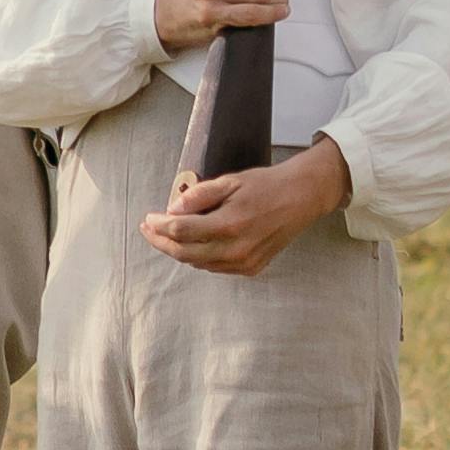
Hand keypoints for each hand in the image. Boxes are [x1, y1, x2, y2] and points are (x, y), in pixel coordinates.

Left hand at [145, 137, 351, 276]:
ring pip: (198, 263)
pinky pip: (215, 266)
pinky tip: (194, 243)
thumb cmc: (266, 185)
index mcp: (229, 224)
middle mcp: (236, 249)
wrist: (301, 198)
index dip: (159, 227)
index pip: (180, 232)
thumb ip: (199, 195)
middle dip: (161, 242)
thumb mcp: (230, 181)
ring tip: (167, 235)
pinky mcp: (251, 268)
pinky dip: (199, 256)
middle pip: (184, 253)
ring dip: (179, 250)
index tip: (148, 219)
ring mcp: (244, 262)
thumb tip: (172, 209)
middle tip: (148, 230)